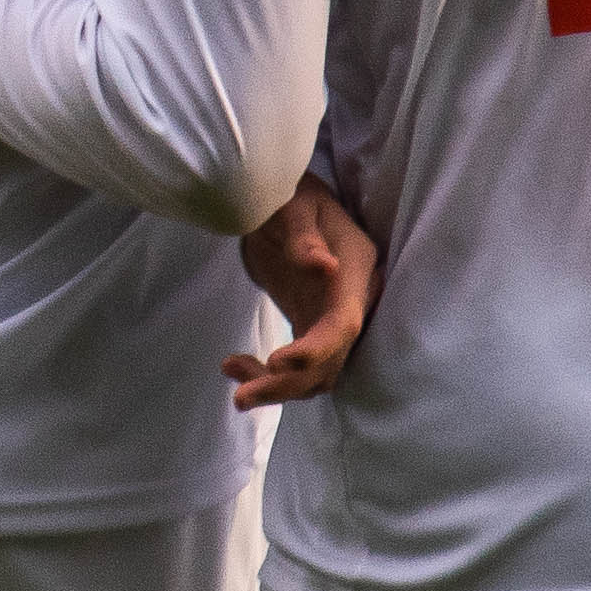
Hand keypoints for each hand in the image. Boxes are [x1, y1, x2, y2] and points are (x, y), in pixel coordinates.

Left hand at [227, 176, 377, 408]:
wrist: (284, 203)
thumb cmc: (289, 193)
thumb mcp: (292, 205)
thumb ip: (303, 237)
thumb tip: (325, 267)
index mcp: (356, 267)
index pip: (345, 323)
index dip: (315, 350)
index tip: (276, 362)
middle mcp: (353, 299)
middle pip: (332, 359)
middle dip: (289, 384)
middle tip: (241, 397)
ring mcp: (334, 316)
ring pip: (317, 372)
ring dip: (278, 387)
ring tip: (234, 383)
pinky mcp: (313, 325)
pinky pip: (299, 366)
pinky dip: (269, 376)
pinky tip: (236, 367)